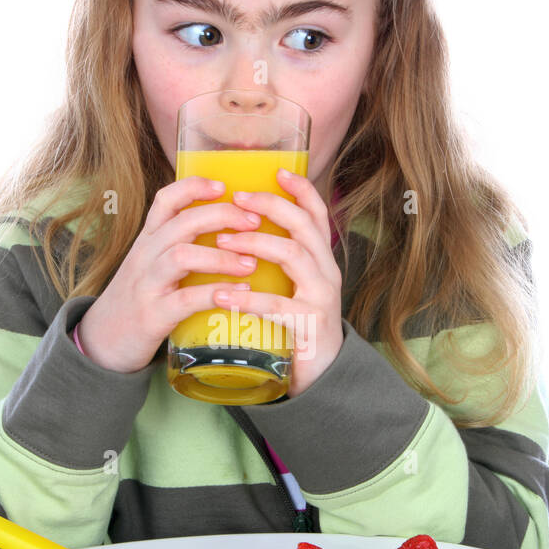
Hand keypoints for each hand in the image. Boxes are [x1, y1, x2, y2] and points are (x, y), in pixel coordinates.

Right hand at [77, 176, 264, 372]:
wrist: (103, 341)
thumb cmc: (138, 299)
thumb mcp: (151, 264)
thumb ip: (179, 245)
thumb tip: (228, 231)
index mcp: (148, 240)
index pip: (166, 199)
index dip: (194, 187)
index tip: (224, 186)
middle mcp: (145, 255)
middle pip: (182, 222)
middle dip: (222, 216)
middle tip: (254, 222)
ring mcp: (147, 284)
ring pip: (183, 256)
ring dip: (222, 256)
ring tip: (251, 263)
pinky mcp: (153, 315)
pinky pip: (186, 299)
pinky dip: (214, 293)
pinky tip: (240, 294)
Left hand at [213, 169, 343, 396]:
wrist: (320, 377)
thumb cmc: (297, 327)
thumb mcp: (293, 287)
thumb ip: (278, 262)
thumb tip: (242, 232)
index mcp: (322, 261)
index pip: (316, 214)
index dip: (300, 190)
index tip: (275, 171)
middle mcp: (327, 273)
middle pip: (303, 226)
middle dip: (270, 207)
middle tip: (236, 200)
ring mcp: (321, 298)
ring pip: (292, 255)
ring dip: (255, 244)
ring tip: (222, 242)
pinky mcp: (309, 325)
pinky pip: (277, 306)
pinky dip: (247, 298)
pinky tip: (222, 296)